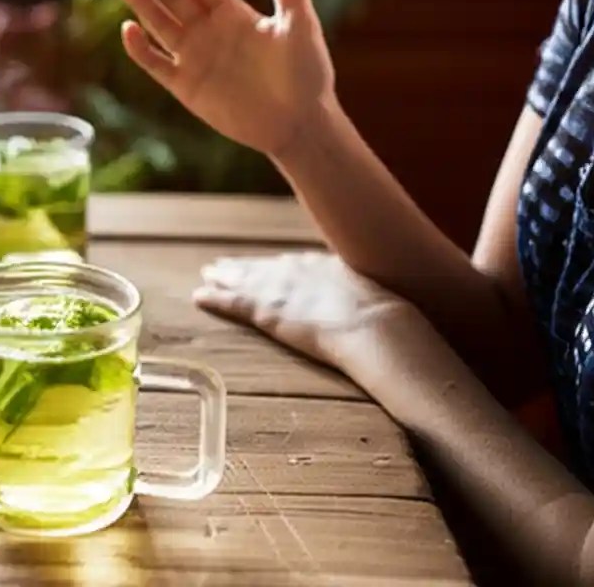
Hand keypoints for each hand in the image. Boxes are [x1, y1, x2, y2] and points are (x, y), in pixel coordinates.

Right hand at [112, 0, 334, 157]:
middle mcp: (209, 31)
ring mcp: (194, 58)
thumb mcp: (299, 23)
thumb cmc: (306, 74)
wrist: (298, 124)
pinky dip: (141, 49)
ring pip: (159, 23)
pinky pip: (156, 65)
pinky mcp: (186, 87)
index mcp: (233, 12)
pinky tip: (128, 28)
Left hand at [193, 252, 425, 371]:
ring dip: (224, 278)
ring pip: (244, 280)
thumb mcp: (387, 306)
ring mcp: (284, 290)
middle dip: (244, 267)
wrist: (380, 329)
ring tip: (206, 276)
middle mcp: (302, 272)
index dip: (278, 266)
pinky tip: (199, 297)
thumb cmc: (394, 326)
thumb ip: (375, 308)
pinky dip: (215, 299)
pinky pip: (234, 302)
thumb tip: (389, 324)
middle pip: (265, 267)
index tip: (267, 265)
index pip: (296, 264)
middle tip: (221, 265)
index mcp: (330, 267)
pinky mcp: (268, 310)